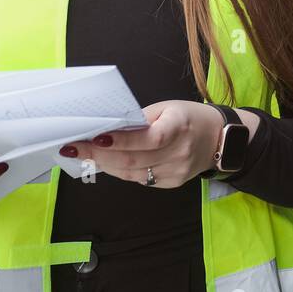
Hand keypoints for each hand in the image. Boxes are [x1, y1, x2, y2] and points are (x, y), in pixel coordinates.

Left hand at [58, 100, 222, 189]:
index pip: (149, 138)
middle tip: (74, 148)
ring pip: (132, 173)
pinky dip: (121, 171)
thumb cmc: (188, 118)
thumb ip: (139, 119)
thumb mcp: (167, 108)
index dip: (121, 141)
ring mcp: (176, 171)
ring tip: (83, 155)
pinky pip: (140, 179)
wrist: (219, 139)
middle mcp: (180, 152)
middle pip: (133, 160)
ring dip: (105, 164)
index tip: (95, 138)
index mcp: (179, 126)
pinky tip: (107, 162)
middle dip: (99, 155)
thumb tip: (107, 128)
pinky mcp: (172, 183)